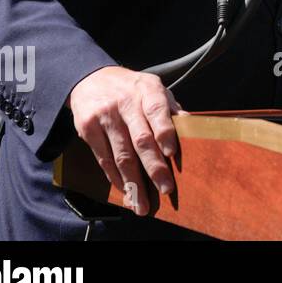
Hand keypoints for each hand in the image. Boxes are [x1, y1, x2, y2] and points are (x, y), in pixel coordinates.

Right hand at [67, 66, 181, 215]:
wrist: (91, 78)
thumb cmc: (133, 89)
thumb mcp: (154, 88)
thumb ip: (171, 108)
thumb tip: (194, 126)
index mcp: (147, 90)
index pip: (157, 111)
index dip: (165, 132)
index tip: (172, 153)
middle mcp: (125, 102)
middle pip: (140, 139)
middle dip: (154, 167)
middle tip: (166, 189)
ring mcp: (105, 116)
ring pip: (121, 155)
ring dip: (133, 183)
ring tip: (142, 204)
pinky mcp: (87, 128)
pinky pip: (103, 158)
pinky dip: (116, 178)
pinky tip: (126, 191)